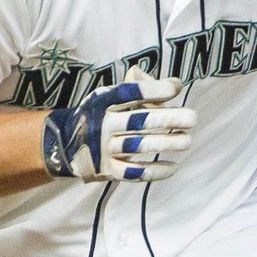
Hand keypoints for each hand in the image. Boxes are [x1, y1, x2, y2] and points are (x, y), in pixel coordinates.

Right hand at [42, 70, 195, 182]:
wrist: (64, 144)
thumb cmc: (99, 114)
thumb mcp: (109, 95)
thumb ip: (140, 87)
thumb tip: (175, 84)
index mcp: (102, 101)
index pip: (130, 93)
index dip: (154, 90)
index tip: (175, 90)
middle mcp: (101, 124)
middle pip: (139, 121)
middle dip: (168, 120)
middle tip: (192, 119)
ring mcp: (103, 149)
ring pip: (139, 146)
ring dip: (166, 144)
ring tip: (186, 141)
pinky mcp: (106, 170)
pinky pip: (133, 172)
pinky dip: (154, 171)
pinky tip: (173, 167)